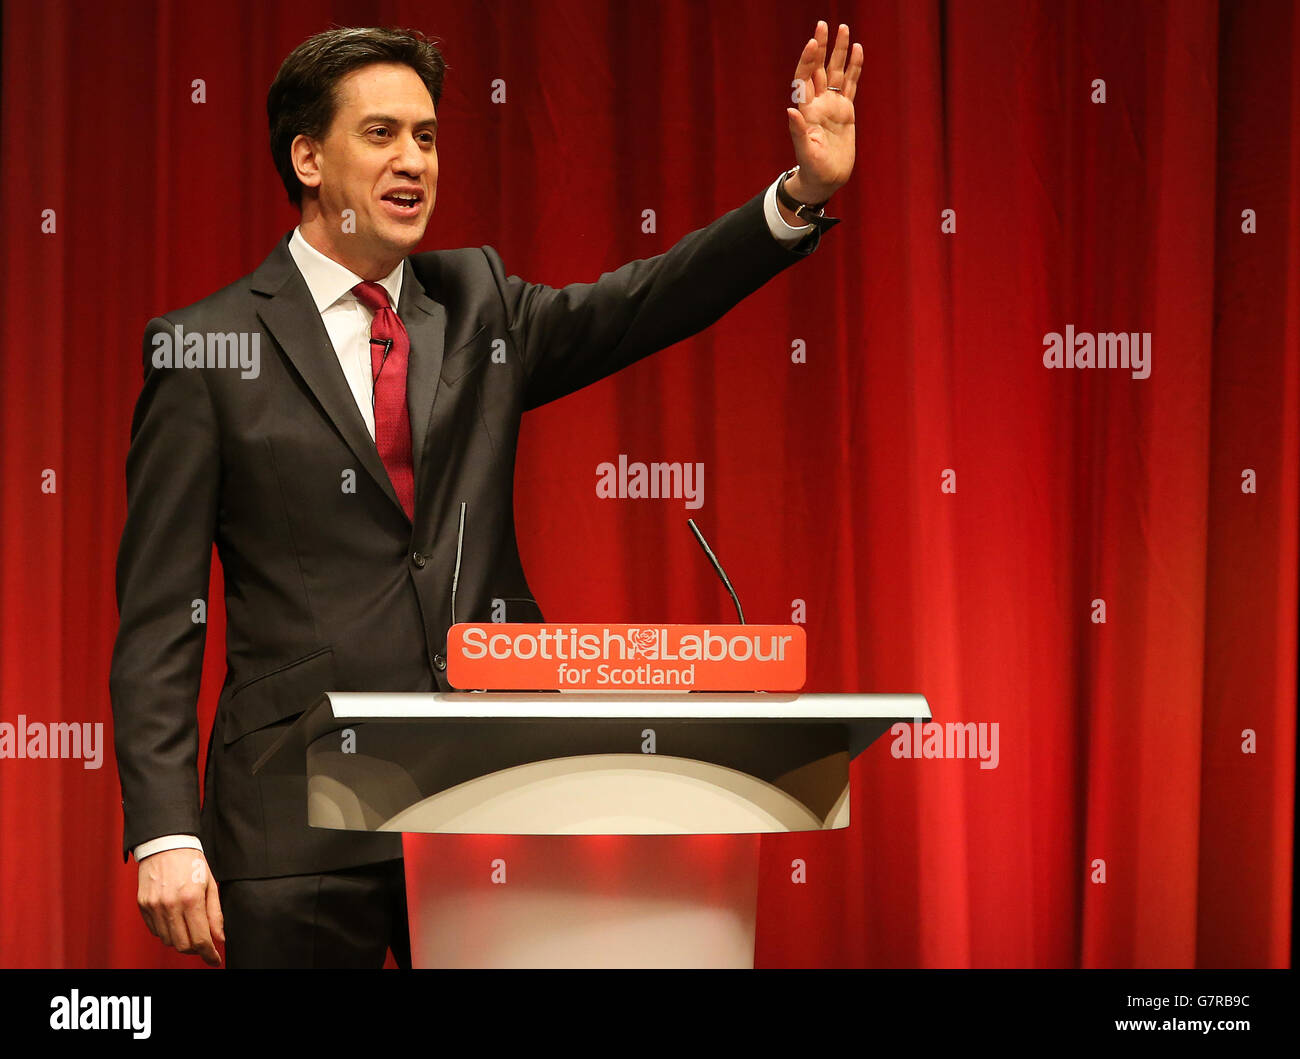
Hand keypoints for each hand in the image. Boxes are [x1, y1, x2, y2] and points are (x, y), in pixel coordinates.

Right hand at [137, 848, 224, 965]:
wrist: (166, 844)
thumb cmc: (190, 861)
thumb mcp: (210, 884)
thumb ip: (215, 914)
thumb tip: (220, 938)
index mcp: (191, 899)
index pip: (201, 939)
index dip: (210, 954)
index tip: (215, 959)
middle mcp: (170, 906)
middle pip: (183, 945)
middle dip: (196, 949)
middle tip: (204, 943)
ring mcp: (154, 907)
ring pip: (168, 941)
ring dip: (181, 941)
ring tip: (189, 927)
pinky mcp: (143, 906)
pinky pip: (155, 931)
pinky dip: (167, 931)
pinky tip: (175, 919)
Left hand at [786, 21, 861, 202]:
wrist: (826, 179)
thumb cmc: (814, 170)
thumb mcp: (806, 153)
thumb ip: (798, 132)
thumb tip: (790, 110)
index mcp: (806, 111)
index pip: (804, 79)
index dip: (807, 61)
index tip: (812, 42)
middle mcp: (818, 104)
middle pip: (819, 69)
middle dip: (821, 47)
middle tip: (823, 25)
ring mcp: (832, 106)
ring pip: (835, 72)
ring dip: (839, 52)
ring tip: (844, 28)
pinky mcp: (846, 111)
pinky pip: (850, 85)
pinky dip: (854, 68)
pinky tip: (858, 50)